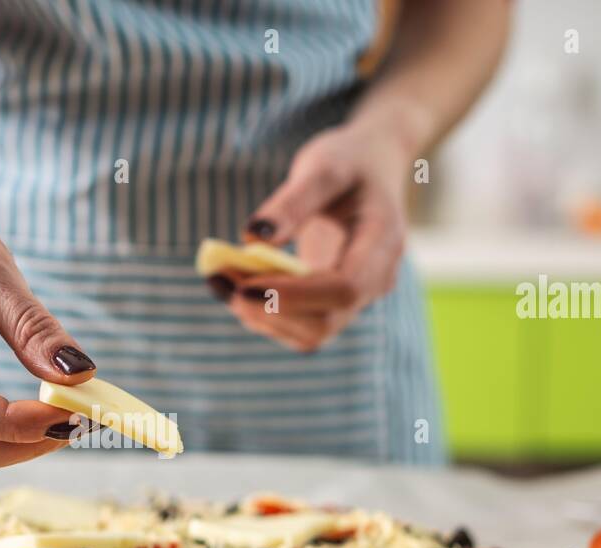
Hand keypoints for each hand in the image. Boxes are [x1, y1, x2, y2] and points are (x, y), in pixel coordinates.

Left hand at [209, 112, 414, 352]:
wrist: (370, 168)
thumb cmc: (349, 160)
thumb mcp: (323, 166)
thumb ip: (292, 201)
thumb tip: (253, 236)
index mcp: (383, 243)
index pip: (344, 289)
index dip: (293, 295)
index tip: (242, 285)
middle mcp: (375, 281)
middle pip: (323, 323)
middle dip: (266, 309)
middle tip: (217, 278)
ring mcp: (356, 299)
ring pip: (307, 334)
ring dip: (258, 315)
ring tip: (218, 276)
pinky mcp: (331, 304)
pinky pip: (297, 326)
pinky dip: (260, 312)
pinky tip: (233, 281)